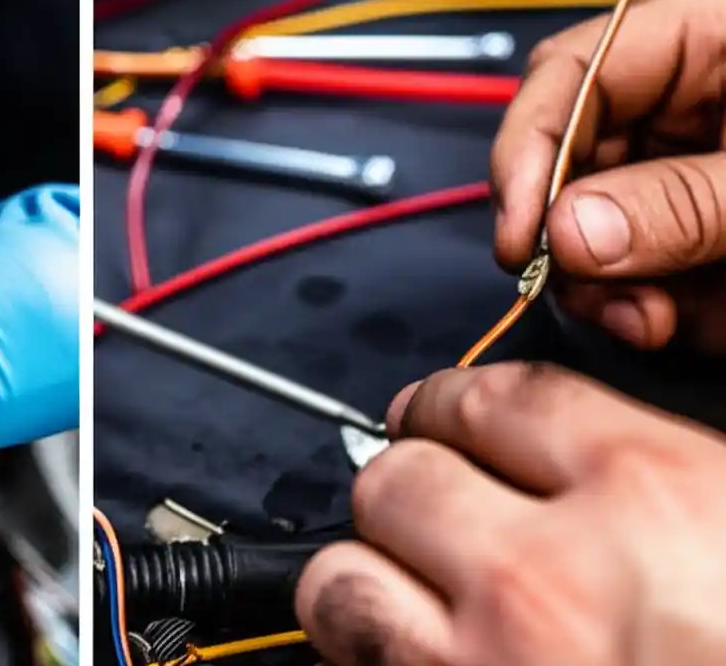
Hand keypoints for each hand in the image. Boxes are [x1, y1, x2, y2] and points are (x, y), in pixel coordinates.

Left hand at [296, 362, 725, 664]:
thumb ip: (657, 489)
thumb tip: (556, 456)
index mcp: (658, 499)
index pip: (495, 398)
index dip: (450, 402)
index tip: (437, 417)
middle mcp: (554, 579)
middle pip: (396, 479)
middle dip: (407, 492)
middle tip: (430, 515)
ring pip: (342, 579)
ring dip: (367, 583)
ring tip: (413, 600)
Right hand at [491, 0, 725, 351]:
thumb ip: (682, 200)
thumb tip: (566, 232)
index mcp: (705, 45)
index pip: (569, 75)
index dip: (525, 150)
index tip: (518, 234)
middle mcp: (685, 112)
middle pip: (568, 162)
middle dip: (563, 235)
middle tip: (571, 286)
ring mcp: (689, 183)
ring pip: (594, 235)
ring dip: (601, 288)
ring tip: (643, 319)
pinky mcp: (703, 251)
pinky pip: (640, 281)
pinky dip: (641, 313)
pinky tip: (664, 326)